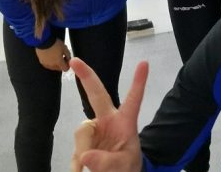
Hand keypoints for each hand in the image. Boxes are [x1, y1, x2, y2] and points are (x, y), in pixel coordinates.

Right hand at [35, 38, 70, 71]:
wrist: (43, 40)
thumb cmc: (55, 44)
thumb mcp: (65, 48)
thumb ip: (68, 55)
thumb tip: (69, 60)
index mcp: (59, 62)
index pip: (66, 69)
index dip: (68, 64)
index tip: (67, 59)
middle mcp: (52, 65)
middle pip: (59, 68)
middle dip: (62, 64)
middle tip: (61, 56)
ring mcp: (46, 64)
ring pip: (53, 67)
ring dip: (55, 63)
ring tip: (55, 55)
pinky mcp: (41, 61)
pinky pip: (47, 64)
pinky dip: (50, 62)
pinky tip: (50, 55)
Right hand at [70, 57, 147, 171]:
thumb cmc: (127, 166)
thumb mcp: (124, 165)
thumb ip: (107, 161)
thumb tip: (84, 157)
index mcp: (125, 121)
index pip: (133, 100)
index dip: (139, 82)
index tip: (145, 63)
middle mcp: (108, 120)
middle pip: (96, 95)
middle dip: (86, 76)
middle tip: (75, 60)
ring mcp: (94, 129)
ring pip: (82, 131)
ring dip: (84, 149)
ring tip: (92, 167)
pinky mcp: (83, 141)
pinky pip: (75, 148)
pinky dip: (76, 162)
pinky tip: (79, 170)